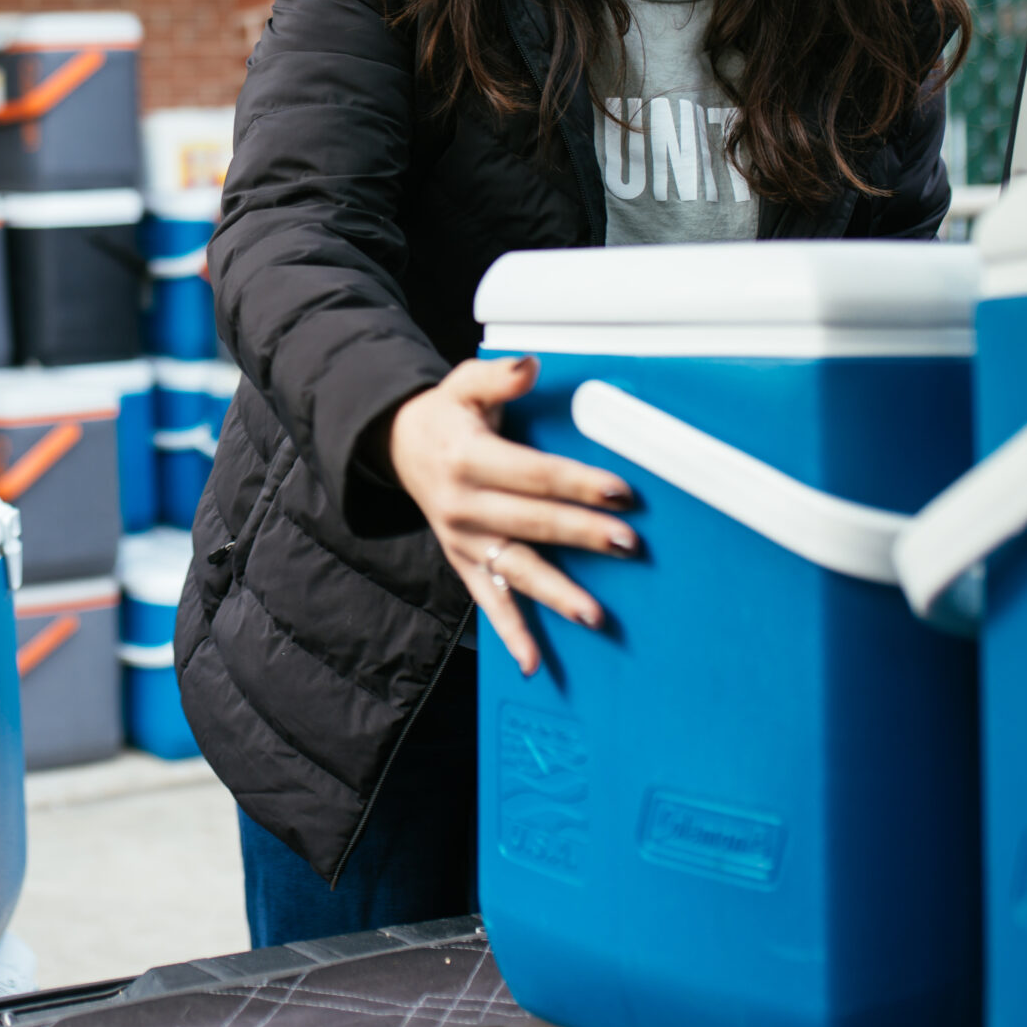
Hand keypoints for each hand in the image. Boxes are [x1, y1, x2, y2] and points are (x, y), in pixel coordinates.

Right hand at [387, 354, 637, 676]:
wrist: (399, 446)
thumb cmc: (448, 414)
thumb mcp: (463, 384)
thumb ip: (497, 377)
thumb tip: (529, 365)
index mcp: (468, 457)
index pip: (532, 474)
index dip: (577, 483)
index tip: (621, 492)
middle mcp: (462, 504)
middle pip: (530, 522)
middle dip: (581, 535)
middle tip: (628, 545)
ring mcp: (461, 539)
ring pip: (514, 569)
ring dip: (554, 593)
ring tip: (594, 615)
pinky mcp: (461, 561)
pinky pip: (488, 600)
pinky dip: (509, 633)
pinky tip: (534, 661)